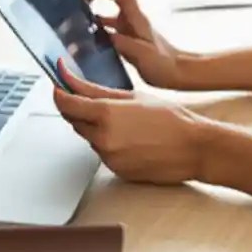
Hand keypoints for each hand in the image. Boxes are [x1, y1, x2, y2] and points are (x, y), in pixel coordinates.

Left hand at [53, 60, 209, 185]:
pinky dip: (109, 143)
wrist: (194, 147)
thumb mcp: (133, 96)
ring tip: (126, 122)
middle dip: (80, 109)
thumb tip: (71, 81)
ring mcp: (108, 157)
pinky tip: (131, 138)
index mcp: (106, 115)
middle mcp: (103, 138)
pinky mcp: (116, 170)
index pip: (66, 104)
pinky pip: (103, 153)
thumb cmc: (171, 119)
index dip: (59, 93)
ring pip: (89, 137)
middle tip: (97, 100)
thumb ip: (96, 90)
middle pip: (75, 121)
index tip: (58, 85)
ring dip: (97, 127)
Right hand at [74, 0, 193, 89]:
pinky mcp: (130, 38)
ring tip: (74, 9)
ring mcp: (132, 28)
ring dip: (94, 8)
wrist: (179, 72)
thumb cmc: (164, 64)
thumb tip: (103, 34)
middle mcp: (134, 20)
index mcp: (137, 20)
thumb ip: (122, 42)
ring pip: (110, 11)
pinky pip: (110, 27)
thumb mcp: (140, 55)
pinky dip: (97, 26)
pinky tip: (87, 34)